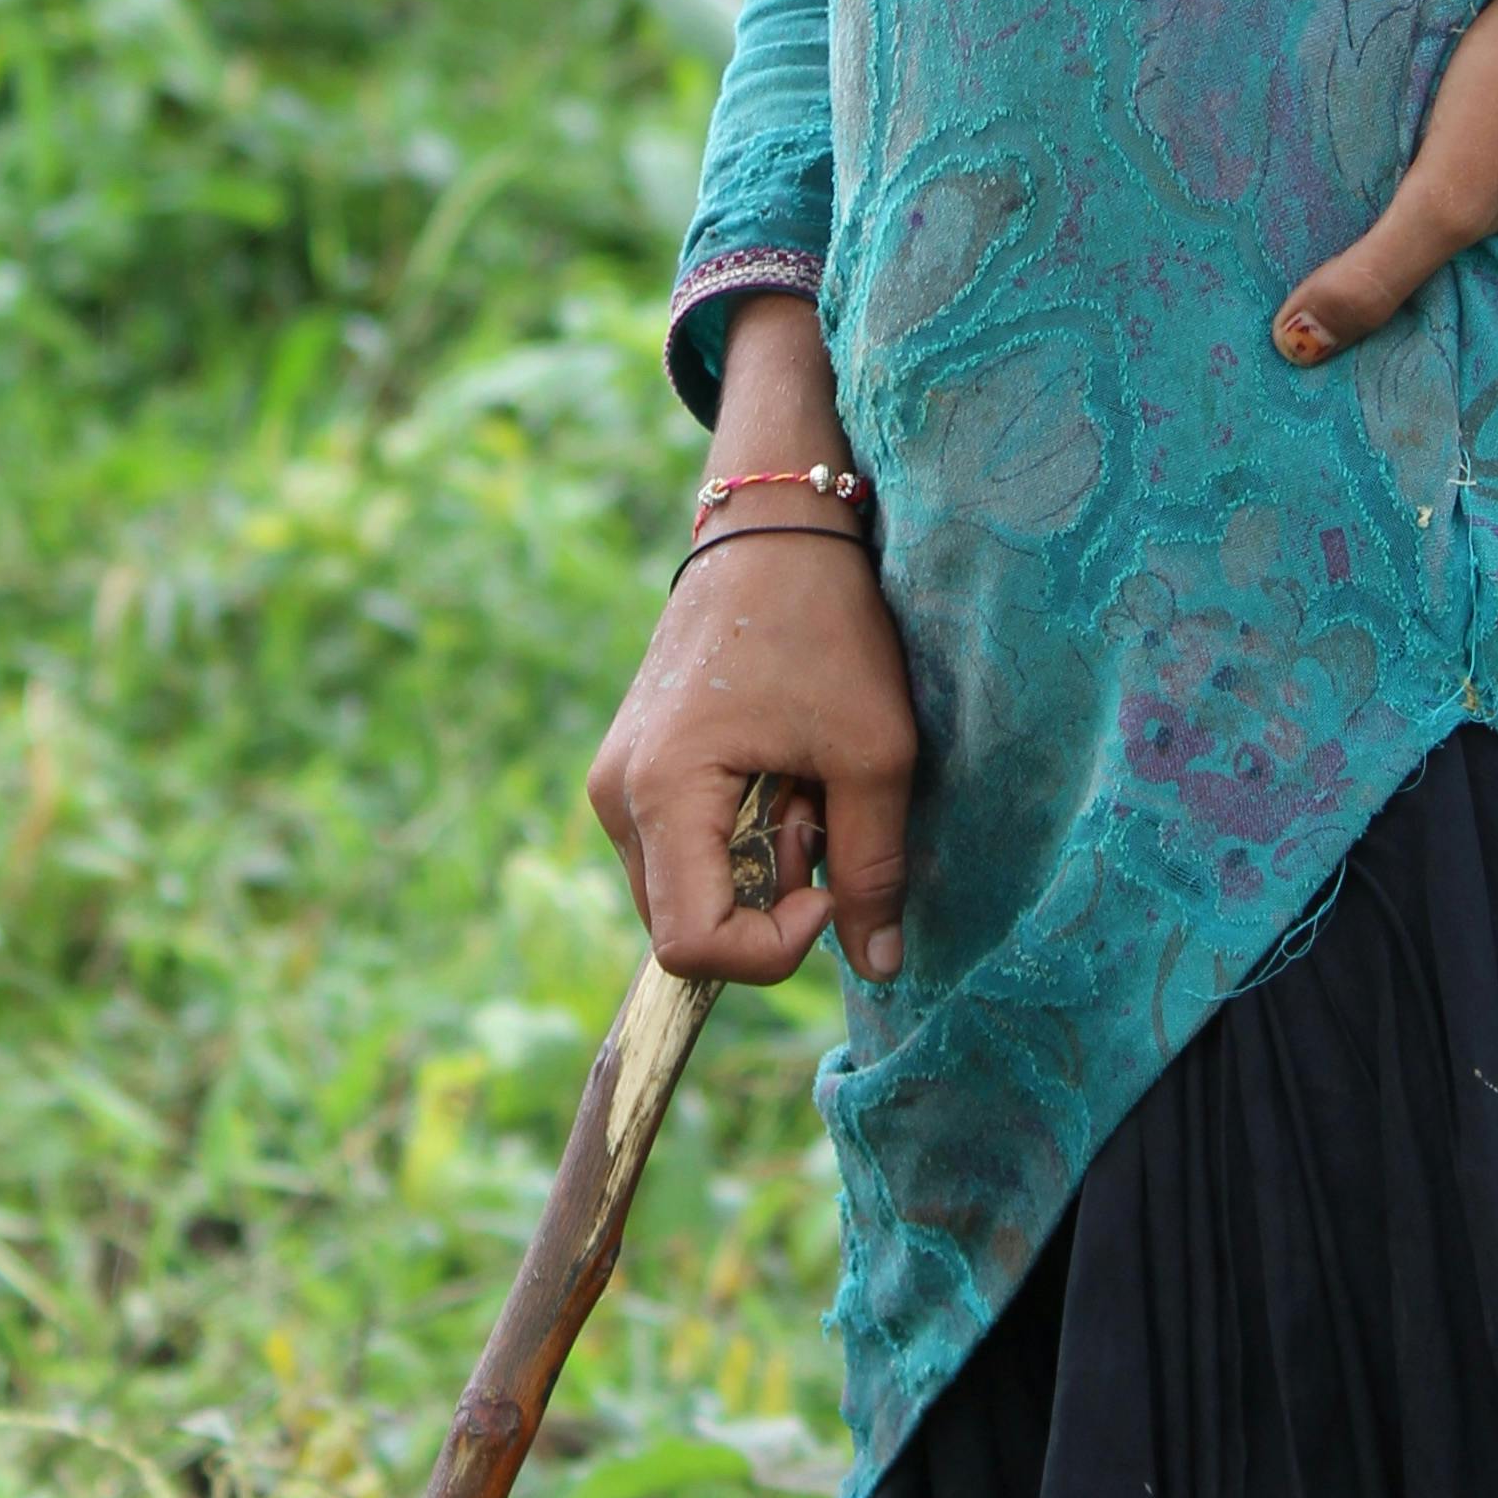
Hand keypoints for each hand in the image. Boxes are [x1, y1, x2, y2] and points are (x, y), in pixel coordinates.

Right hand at [591, 292, 917, 983]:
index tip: (826, 888)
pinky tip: (776, 773)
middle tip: (815, 818)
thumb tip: (882, 968)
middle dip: (763, 904)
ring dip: (752, 870)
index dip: (769, 949)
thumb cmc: (825, 626)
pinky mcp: (634, 769)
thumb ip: (874, 868)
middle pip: (682, 927)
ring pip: (684, 890)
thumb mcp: (874, 752)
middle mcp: (616, 797)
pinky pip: (682, 849)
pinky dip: (736, 837)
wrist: (774, 529)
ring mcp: (617, 782)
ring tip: (798, 786)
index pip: (691, 947)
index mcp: (661, 792)